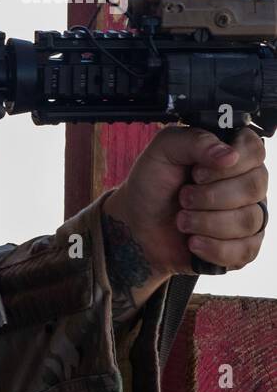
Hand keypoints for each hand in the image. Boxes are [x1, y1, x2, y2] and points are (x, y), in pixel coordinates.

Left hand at [102, 127, 266, 312]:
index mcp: (232, 155)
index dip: (227, 165)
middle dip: (210, 196)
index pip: (255, 151)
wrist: (136, 223)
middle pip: (255, 187)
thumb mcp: (163, 150)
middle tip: (183, 197)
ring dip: (206, 222)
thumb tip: (229, 155)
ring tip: (181, 220)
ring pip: (249, 220)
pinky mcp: (243, 246)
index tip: (196, 173)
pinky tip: (193, 242)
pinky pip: (245, 250)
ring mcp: (248, 215)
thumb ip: (194, 141)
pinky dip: (213, 247)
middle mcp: (247, 183)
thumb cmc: (152, 183)